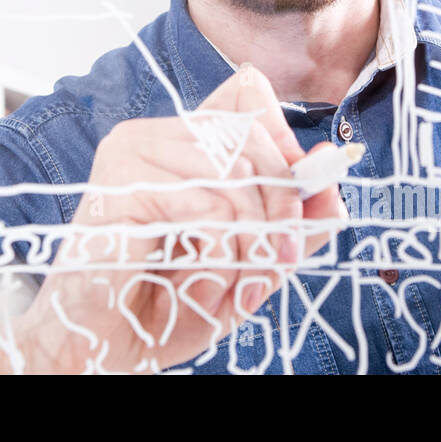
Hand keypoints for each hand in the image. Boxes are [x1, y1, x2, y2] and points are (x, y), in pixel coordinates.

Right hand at [12, 63, 347, 373]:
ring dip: (250, 243)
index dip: (283, 140)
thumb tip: (334, 193)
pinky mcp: (120, 185)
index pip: (247, 93)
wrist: (107, 348)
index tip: (302, 192)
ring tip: (233, 284)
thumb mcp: (247, 264)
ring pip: (235, 176)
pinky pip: (207, 208)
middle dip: (284, 205)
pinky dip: (220, 255)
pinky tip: (201, 281)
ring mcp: (132, 153)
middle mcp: (152, 135)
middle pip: (253, 137)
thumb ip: (290, 227)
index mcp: (179, 142)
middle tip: (281, 257)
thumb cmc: (165, 306)